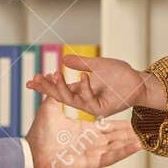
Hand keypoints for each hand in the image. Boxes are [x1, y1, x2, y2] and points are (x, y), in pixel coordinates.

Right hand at [25, 53, 161, 117]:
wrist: (138, 82)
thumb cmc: (119, 74)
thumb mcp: (97, 64)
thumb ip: (81, 63)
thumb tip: (63, 58)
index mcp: (80, 89)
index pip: (58, 89)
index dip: (44, 86)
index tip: (30, 81)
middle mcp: (83, 99)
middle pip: (59, 95)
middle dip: (47, 88)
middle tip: (36, 78)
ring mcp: (91, 105)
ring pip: (71, 99)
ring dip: (62, 88)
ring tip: (55, 74)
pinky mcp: (101, 109)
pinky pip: (89, 100)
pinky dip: (86, 87)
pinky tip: (84, 76)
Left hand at [25, 96, 142, 167]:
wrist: (33, 154)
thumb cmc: (39, 135)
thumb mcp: (50, 109)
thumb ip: (55, 94)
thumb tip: (54, 77)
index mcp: (84, 132)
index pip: (106, 127)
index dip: (119, 124)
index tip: (131, 120)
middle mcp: (90, 144)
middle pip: (115, 138)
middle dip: (129, 134)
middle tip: (144, 129)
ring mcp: (92, 154)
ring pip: (117, 147)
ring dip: (131, 142)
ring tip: (145, 138)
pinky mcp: (92, 163)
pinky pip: (112, 157)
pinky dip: (125, 151)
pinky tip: (138, 146)